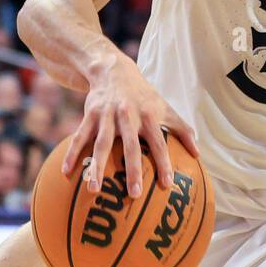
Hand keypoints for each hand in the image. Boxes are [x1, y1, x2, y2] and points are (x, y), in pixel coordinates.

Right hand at [61, 54, 199, 196]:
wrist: (114, 71)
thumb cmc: (144, 96)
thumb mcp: (166, 108)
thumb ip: (182, 130)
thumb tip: (198, 153)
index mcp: (149, 117)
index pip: (159, 144)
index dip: (164, 163)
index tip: (166, 184)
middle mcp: (129, 117)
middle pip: (131, 147)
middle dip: (133, 170)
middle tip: (134, 194)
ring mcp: (107, 116)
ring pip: (102, 144)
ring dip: (97, 167)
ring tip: (93, 190)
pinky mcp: (90, 115)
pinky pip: (80, 137)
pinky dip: (73, 153)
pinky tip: (67, 172)